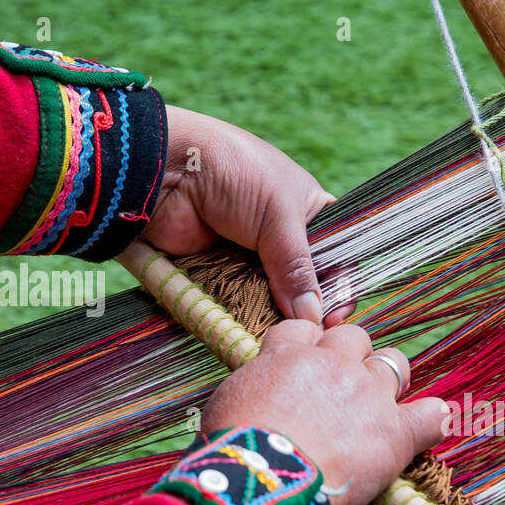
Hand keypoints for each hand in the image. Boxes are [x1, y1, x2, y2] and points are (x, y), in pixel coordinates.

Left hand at [146, 105, 353, 324]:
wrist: (164, 169)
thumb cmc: (233, 171)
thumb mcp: (279, 215)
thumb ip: (298, 269)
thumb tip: (312, 317)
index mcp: (308, 212)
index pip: (337, 255)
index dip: (340, 284)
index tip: (336, 315)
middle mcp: (282, 237)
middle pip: (306, 284)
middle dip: (308, 307)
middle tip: (312, 332)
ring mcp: (250, 257)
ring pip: (273, 298)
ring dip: (276, 315)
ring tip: (284, 335)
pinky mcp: (220, 272)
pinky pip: (240, 302)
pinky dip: (245, 315)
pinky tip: (255, 330)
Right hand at [201, 321, 447, 504]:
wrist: (264, 483)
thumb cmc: (235, 451)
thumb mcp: (227, 403)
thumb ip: (253, 387)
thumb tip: (258, 397)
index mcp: (288, 355)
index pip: (305, 329)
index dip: (309, 345)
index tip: (307, 364)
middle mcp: (333, 364)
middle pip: (354, 337)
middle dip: (351, 357)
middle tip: (341, 390)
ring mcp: (368, 395)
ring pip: (394, 364)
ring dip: (389, 380)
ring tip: (379, 408)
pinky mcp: (394, 432)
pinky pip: (432, 416)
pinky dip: (434, 420)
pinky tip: (430, 426)